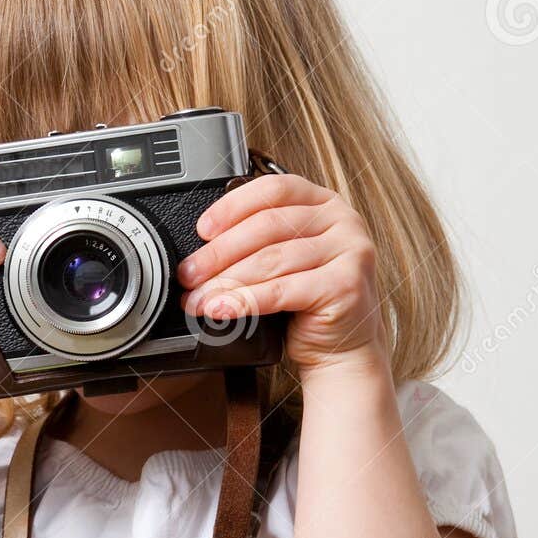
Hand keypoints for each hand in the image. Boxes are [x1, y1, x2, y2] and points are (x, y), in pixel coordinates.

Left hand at [177, 172, 387, 379]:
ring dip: (226, 281)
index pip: (273, 189)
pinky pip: (282, 291)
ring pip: (271, 260)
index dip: (232, 207)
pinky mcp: (345, 285)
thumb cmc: (308, 302)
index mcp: (324, 202)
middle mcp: (342, 220)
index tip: (202, 231)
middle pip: (267, 226)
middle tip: (189, 273)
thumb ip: (257, 242)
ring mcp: (349, 251)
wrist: (342, 347)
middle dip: (219, 253)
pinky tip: (221, 309)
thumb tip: (200, 251)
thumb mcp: (284, 260)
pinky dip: (245, 301)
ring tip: (197, 298)